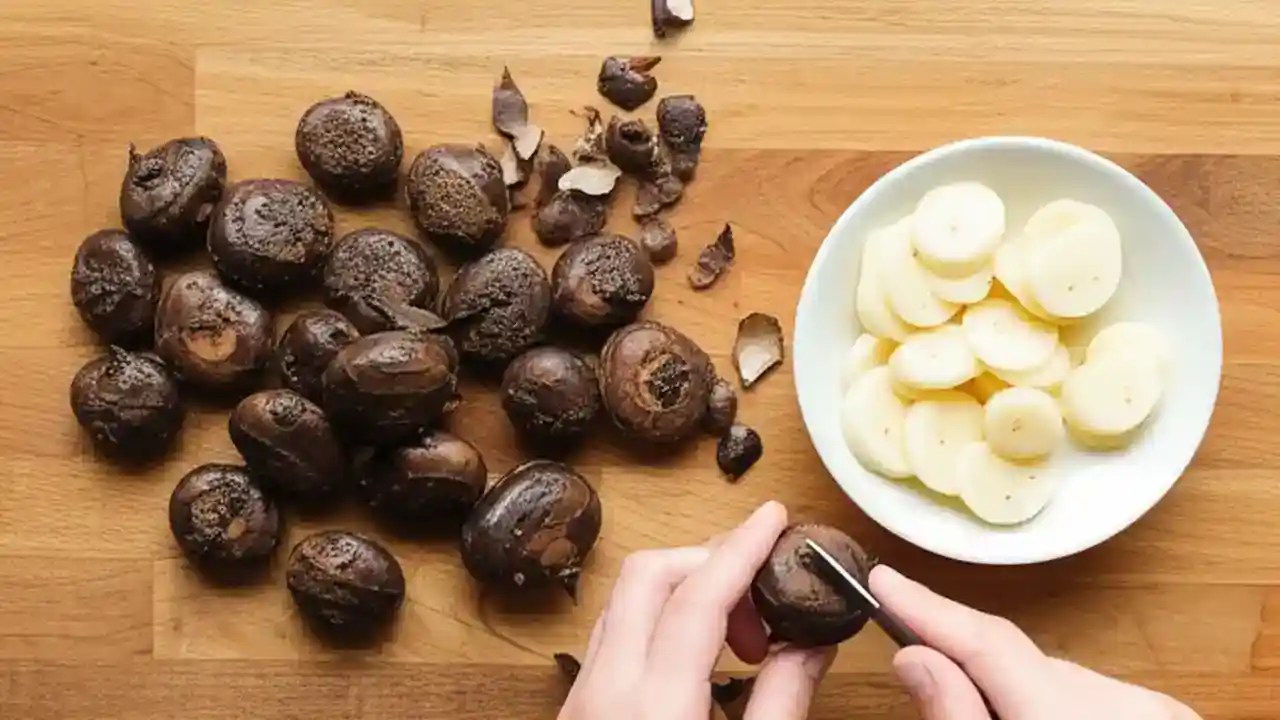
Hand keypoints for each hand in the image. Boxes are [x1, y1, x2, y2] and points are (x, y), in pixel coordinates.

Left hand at [559, 501, 834, 719]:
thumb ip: (781, 701)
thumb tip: (812, 643)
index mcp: (654, 707)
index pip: (698, 597)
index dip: (741, 548)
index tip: (773, 518)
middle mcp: (605, 690)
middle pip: (648, 575)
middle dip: (710, 563)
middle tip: (761, 599)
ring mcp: (581, 698)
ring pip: (624, 600)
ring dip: (681, 593)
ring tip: (738, 639)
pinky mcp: (574, 709)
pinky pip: (612, 635)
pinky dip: (656, 623)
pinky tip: (695, 659)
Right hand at [873, 566, 1202, 719]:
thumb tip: (916, 660)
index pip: (991, 643)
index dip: (929, 608)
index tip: (884, 580)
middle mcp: (1127, 708)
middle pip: (1022, 664)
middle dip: (968, 668)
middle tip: (914, 667)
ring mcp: (1156, 714)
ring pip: (1054, 681)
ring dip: (1014, 697)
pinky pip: (1089, 699)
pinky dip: (1053, 711)